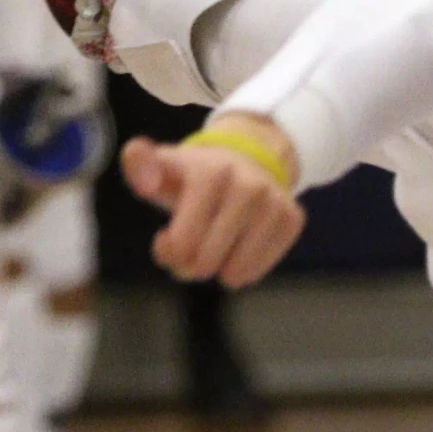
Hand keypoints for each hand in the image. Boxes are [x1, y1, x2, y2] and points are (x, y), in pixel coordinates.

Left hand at [120, 114, 305, 288]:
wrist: (245, 158)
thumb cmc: (193, 175)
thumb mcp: (162, 166)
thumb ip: (139, 165)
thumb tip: (146, 183)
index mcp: (211, 173)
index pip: (181, 245)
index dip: (168, 251)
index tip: (166, 235)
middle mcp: (249, 186)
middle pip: (205, 263)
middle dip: (190, 263)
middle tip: (191, 242)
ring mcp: (275, 202)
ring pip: (234, 273)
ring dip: (217, 267)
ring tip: (215, 241)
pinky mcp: (292, 219)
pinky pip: (256, 272)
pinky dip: (242, 266)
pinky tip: (238, 242)